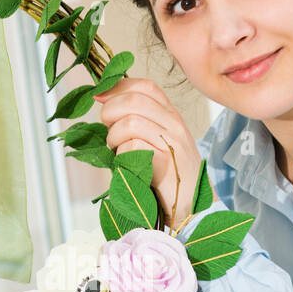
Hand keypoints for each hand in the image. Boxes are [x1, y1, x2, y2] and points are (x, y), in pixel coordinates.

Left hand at [95, 77, 205, 227]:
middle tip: (108, 132)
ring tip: (117, 151)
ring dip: (114, 138)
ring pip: (130, 123)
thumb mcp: (157, 140)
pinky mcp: (166, 162)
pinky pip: (132, 148)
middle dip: (110, 113)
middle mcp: (174, 124)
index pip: (145, 87)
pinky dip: (122, 157)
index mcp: (171, 115)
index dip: (118, 88)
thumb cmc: (168, 175)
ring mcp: (172, 142)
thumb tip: (104, 101)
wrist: (192, 204)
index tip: (99, 97)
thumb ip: (138, 121)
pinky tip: (128, 166)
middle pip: (133, 101)